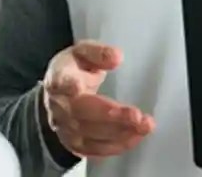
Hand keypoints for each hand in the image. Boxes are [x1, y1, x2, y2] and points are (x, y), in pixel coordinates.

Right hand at [42, 40, 155, 158]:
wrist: (57, 95)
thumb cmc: (72, 70)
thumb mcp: (83, 52)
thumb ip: (98, 53)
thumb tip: (116, 57)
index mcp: (59, 78)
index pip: (60, 81)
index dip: (67, 84)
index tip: (77, 86)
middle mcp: (59, 106)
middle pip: (81, 113)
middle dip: (110, 116)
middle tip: (136, 116)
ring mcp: (65, 127)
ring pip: (90, 135)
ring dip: (119, 132)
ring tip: (144, 126)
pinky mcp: (74, 144)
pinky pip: (95, 150)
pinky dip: (117, 145)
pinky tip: (135, 137)